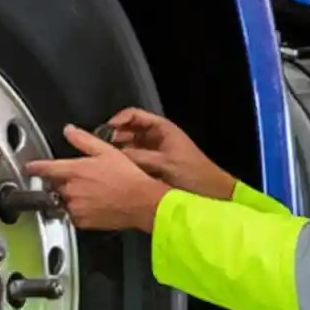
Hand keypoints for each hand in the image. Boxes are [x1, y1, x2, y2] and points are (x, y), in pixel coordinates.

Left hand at [25, 124, 171, 231]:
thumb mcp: (107, 151)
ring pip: (64, 201)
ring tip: (92, 193)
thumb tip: (69, 130)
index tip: (30, 167)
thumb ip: (84, 140)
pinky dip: (79, 210)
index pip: (46, 168)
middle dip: (62, 182)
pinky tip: (95, 204)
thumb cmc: (128, 177)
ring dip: (71, 197)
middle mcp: (71, 190)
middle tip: (83, 179)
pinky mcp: (82, 222)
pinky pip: (73, 215)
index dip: (36, 167)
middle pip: (55, 185)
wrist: (141, 202)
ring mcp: (75, 207)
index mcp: (75, 171)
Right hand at [106, 107, 236, 200]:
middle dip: (114, 136)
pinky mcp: (154, 165)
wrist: (210, 193)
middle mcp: (156, 136)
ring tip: (104, 159)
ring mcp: (155, 151)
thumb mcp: (163, 164)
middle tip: (99, 147)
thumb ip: (138, 157)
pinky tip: (115, 170)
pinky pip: (135, 159)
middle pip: (129, 129)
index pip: (134, 115)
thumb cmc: (192, 175)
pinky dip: (125, 162)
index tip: (104, 131)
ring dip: (118, 150)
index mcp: (162, 128)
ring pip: (130, 145)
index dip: (118, 120)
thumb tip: (111, 156)